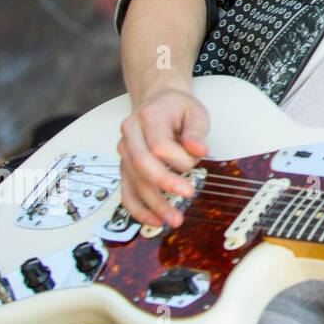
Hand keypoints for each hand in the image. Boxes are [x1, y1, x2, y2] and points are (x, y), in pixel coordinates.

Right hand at [116, 86, 208, 228]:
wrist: (157, 103)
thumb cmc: (176, 108)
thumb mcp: (195, 112)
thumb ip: (197, 131)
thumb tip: (199, 149)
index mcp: (148, 117)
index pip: (159, 144)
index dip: (178, 158)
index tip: (197, 161)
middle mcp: (130, 135)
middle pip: (142, 164)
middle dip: (164, 184)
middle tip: (187, 194)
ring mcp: (124, 152)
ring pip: (133, 182)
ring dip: (153, 204)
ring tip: (173, 219)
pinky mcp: (125, 167)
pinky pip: (127, 192)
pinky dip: (138, 209)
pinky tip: (154, 220)